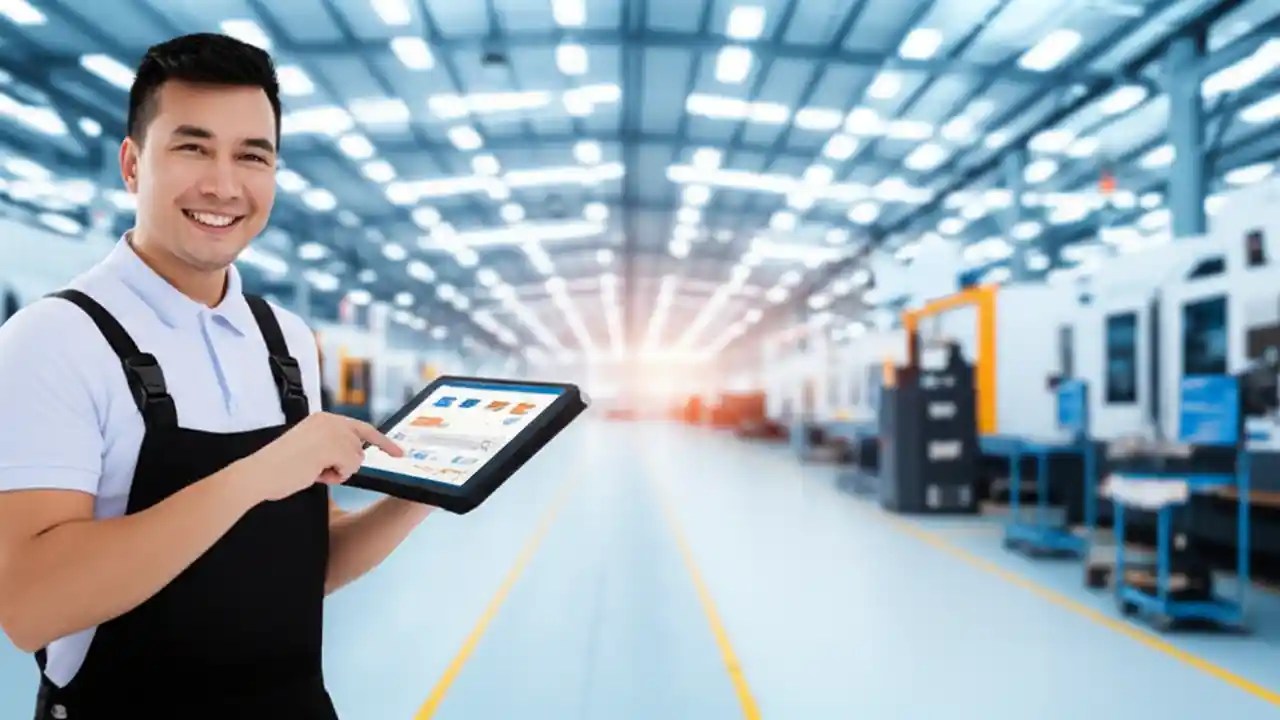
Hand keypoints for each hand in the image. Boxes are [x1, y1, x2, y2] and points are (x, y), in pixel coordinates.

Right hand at [239, 413, 402, 503]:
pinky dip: (336, 477)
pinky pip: (350, 468)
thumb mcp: (310, 448)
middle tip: (317, 469)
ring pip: (356, 460)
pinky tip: (314, 472)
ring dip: (338, 472)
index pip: (362, 428)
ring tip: (311, 469)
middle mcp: (331, 421)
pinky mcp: (334, 446)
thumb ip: (331, 446)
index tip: (399, 452)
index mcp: (324, 419)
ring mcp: (333, 432)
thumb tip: (355, 457)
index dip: (383, 442)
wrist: (258, 473)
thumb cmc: (278, 467)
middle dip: (344, 465)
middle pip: (359, 450)